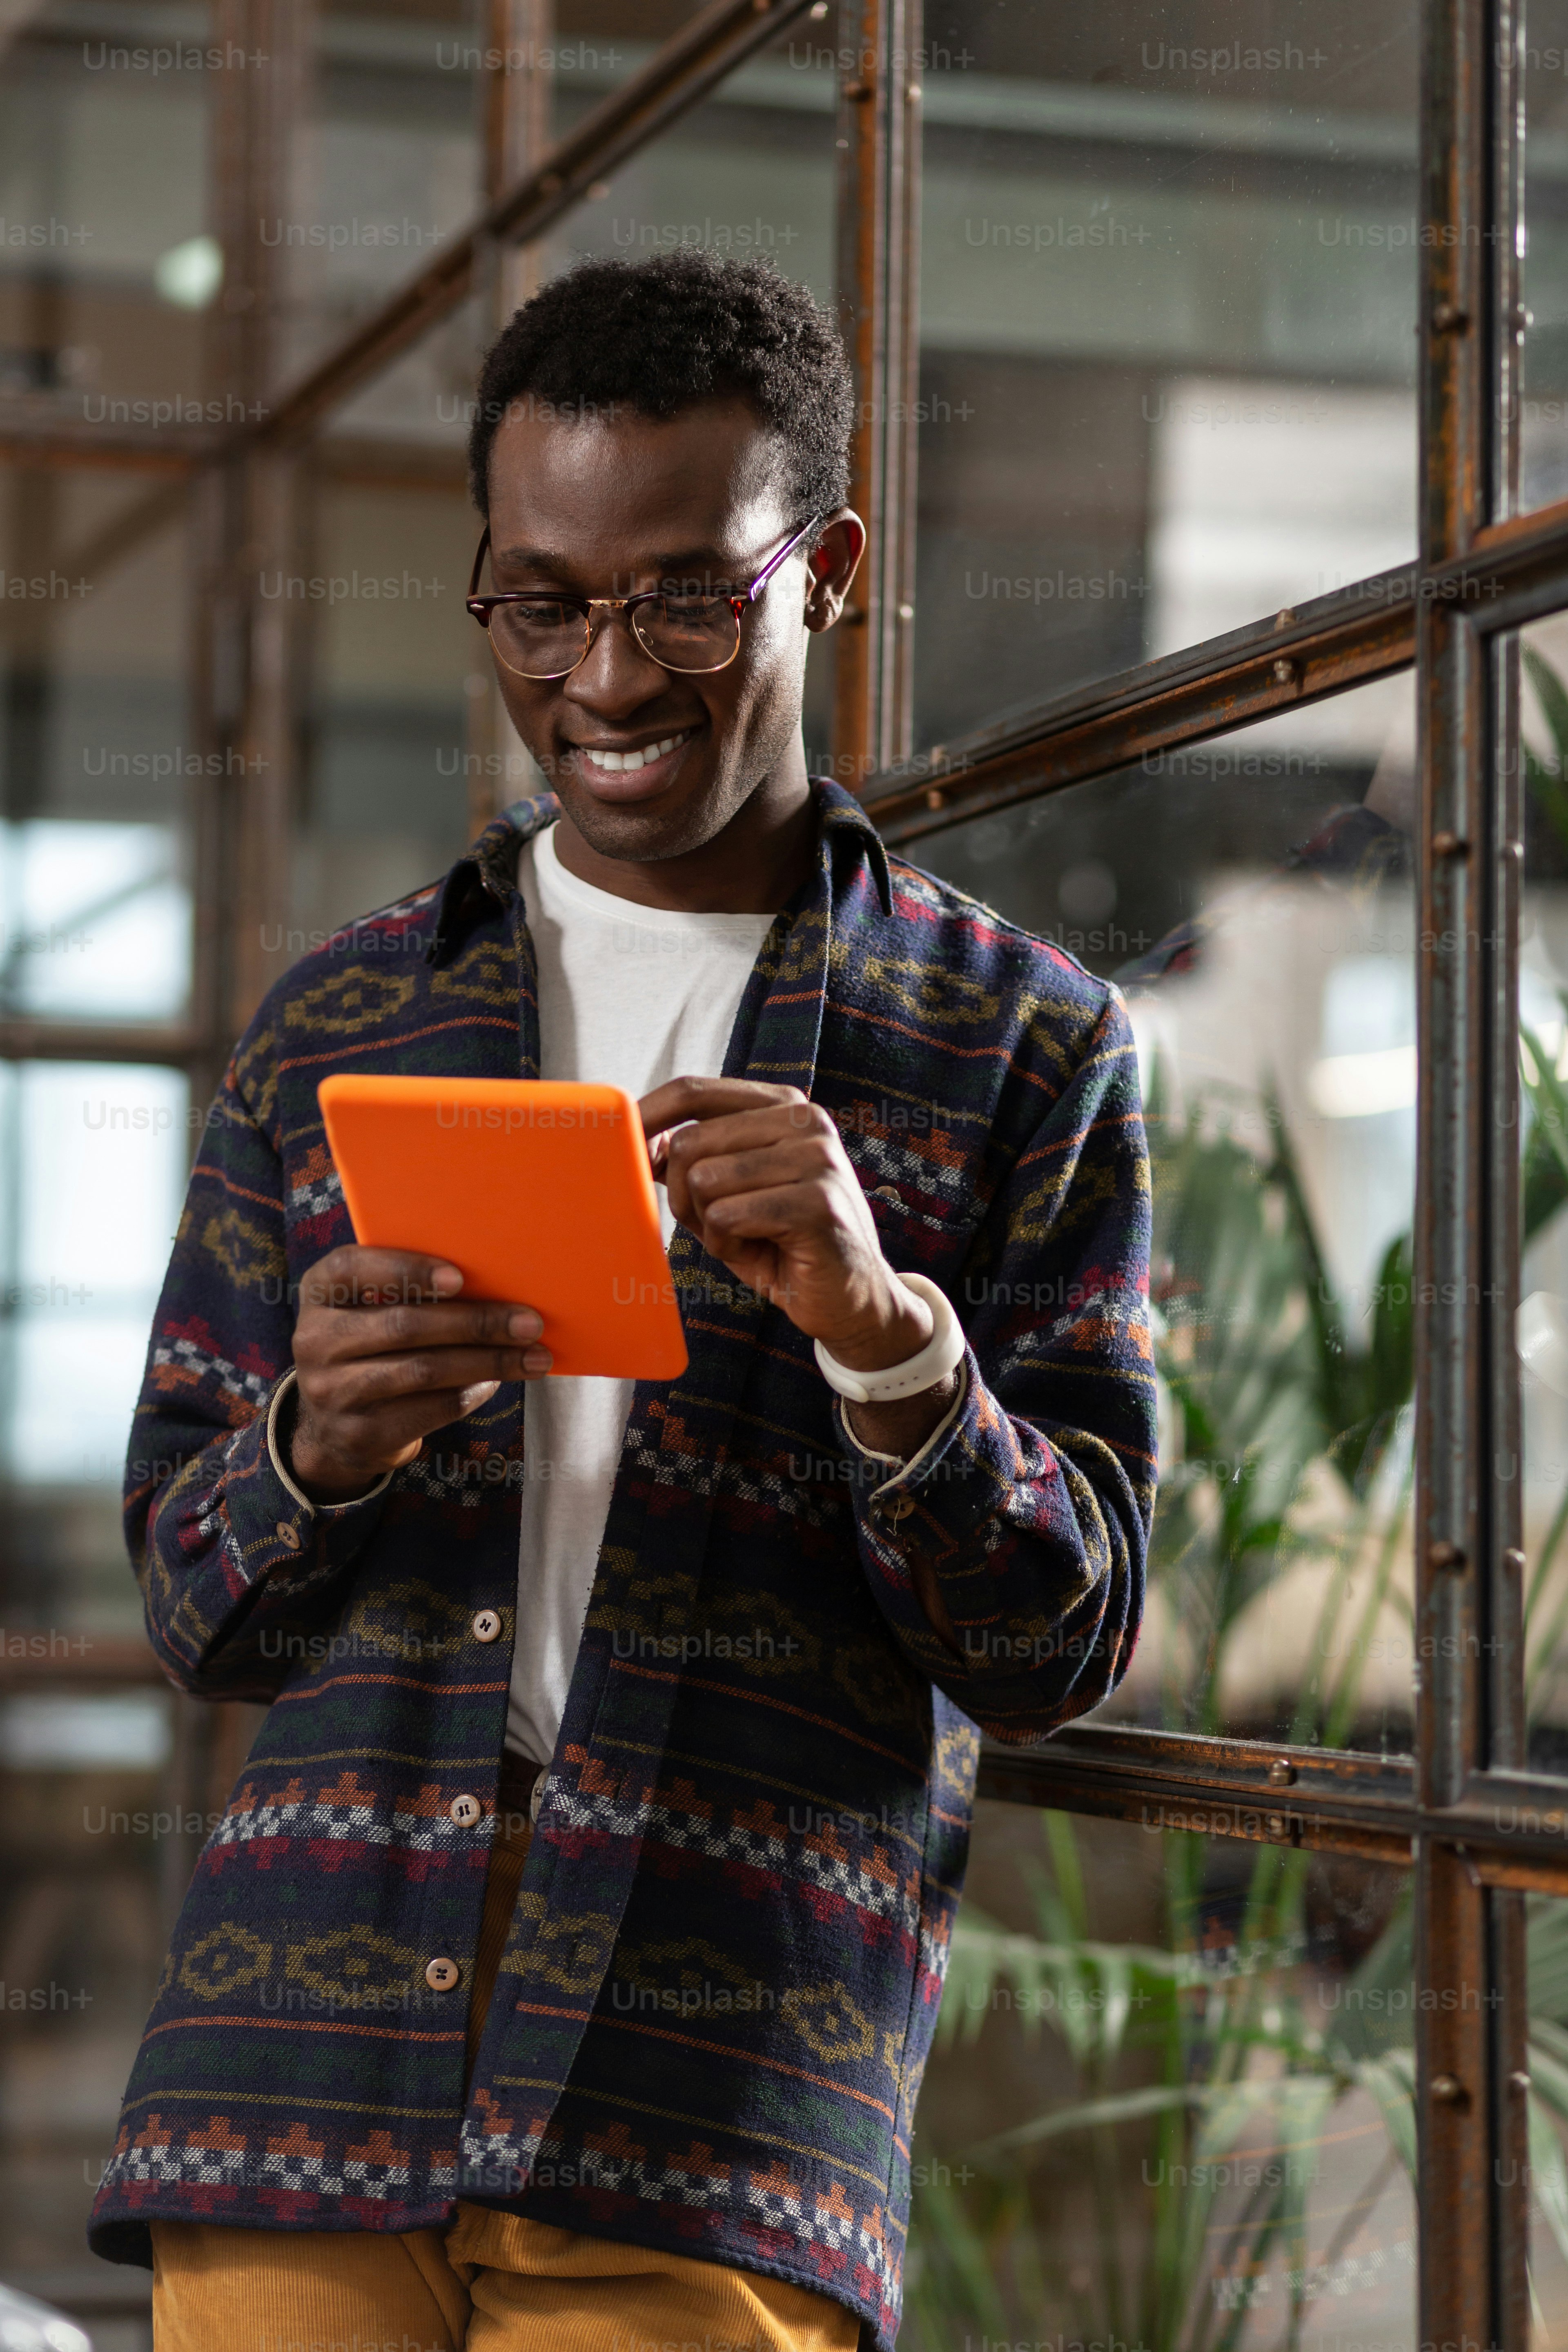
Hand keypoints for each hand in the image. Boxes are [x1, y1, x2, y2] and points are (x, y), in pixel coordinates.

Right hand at [287, 1246, 551, 1503]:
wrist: (335, 1426)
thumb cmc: (373, 1344)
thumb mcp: (370, 1308)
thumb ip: (407, 1289)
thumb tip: (496, 1282)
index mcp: (319, 1292)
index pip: (353, 1269)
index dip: (406, 1270)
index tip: (459, 1278)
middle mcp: (315, 1340)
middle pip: (404, 1326)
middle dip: (475, 1323)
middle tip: (529, 1323)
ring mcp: (333, 1392)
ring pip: (424, 1371)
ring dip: (489, 1362)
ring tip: (534, 1358)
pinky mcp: (360, 1433)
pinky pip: (431, 1408)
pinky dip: (472, 1392)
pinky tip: (497, 1381)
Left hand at [640, 1076, 932, 1373]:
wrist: (852, 1299)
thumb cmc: (784, 1243)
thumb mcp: (732, 1191)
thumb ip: (695, 1159)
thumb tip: (638, 1139)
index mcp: (783, 1106)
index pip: (694, 1092)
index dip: (647, 1115)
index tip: (620, 1144)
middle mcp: (805, 1121)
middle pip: (689, 1142)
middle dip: (682, 1194)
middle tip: (713, 1226)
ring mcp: (816, 1158)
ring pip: (704, 1180)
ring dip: (709, 1224)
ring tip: (746, 1239)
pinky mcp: (817, 1202)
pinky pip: (728, 1216)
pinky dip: (729, 1246)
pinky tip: (762, 1254)